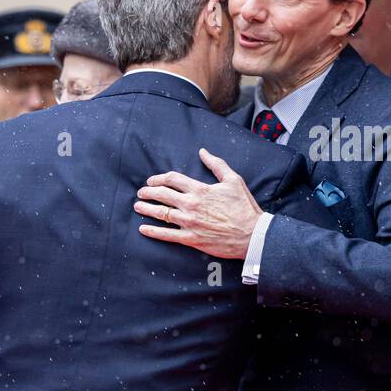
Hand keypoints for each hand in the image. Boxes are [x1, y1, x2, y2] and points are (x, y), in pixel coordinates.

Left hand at [134, 148, 261, 258]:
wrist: (252, 234)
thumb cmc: (244, 207)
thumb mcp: (234, 180)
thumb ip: (217, 165)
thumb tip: (203, 152)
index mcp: (200, 189)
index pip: (172, 179)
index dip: (159, 178)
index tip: (152, 180)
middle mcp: (191, 205)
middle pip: (162, 195)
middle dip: (148, 192)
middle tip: (141, 192)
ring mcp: (189, 222)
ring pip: (161, 214)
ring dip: (146, 209)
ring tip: (138, 207)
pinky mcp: (191, 238)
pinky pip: (167, 235)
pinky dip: (153, 232)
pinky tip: (143, 229)